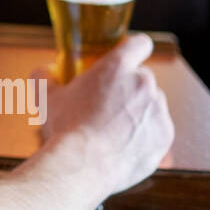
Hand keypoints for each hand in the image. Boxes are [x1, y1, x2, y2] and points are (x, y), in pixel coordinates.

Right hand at [28, 33, 174, 196]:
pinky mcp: (165, 136)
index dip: (132, 50)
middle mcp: (143, 84)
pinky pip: (157, 129)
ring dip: (137, 112)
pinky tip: (123, 144)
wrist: (82, 166)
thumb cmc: (65, 129)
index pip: (139, 43)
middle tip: (107, 104)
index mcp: (117, 67)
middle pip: (142, 78)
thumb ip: (45, 75)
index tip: (125, 59)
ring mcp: (158, 111)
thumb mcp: (45, 96)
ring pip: (151, 105)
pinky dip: (144, 135)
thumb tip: (45, 71)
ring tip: (113, 130)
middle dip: (128, 89)